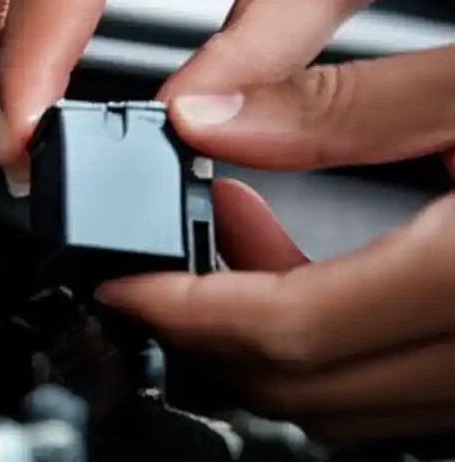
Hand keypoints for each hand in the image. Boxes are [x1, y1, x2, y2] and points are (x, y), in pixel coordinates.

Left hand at [96, 49, 454, 441]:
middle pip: (298, 385)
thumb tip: (207, 116)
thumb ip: (338, 109)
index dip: (182, 308)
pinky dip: (328, 341)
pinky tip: (313, 267)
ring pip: (340, 399)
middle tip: (161, 247)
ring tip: (232, 226)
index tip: (119, 281)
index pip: (287, 328)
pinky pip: (389, 388)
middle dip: (203, 325)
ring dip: (262, 330)